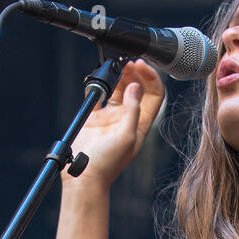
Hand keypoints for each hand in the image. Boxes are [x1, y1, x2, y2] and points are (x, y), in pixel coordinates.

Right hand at [63, 57, 164, 190]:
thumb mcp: (126, 136)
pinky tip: (98, 79)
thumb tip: (136, 86)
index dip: (151, 78)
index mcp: (142, 123)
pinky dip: (99, 84)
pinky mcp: (95, 117)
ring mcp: (112, 117)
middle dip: (134, 73)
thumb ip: (133, 110)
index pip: (154, 95)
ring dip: (118, 76)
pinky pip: (100, 95)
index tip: (140, 66)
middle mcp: (128, 118)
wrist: (83, 175)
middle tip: (126, 63)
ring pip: (119, 89)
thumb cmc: (107, 163)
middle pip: (137, 89)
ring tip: (113, 67)